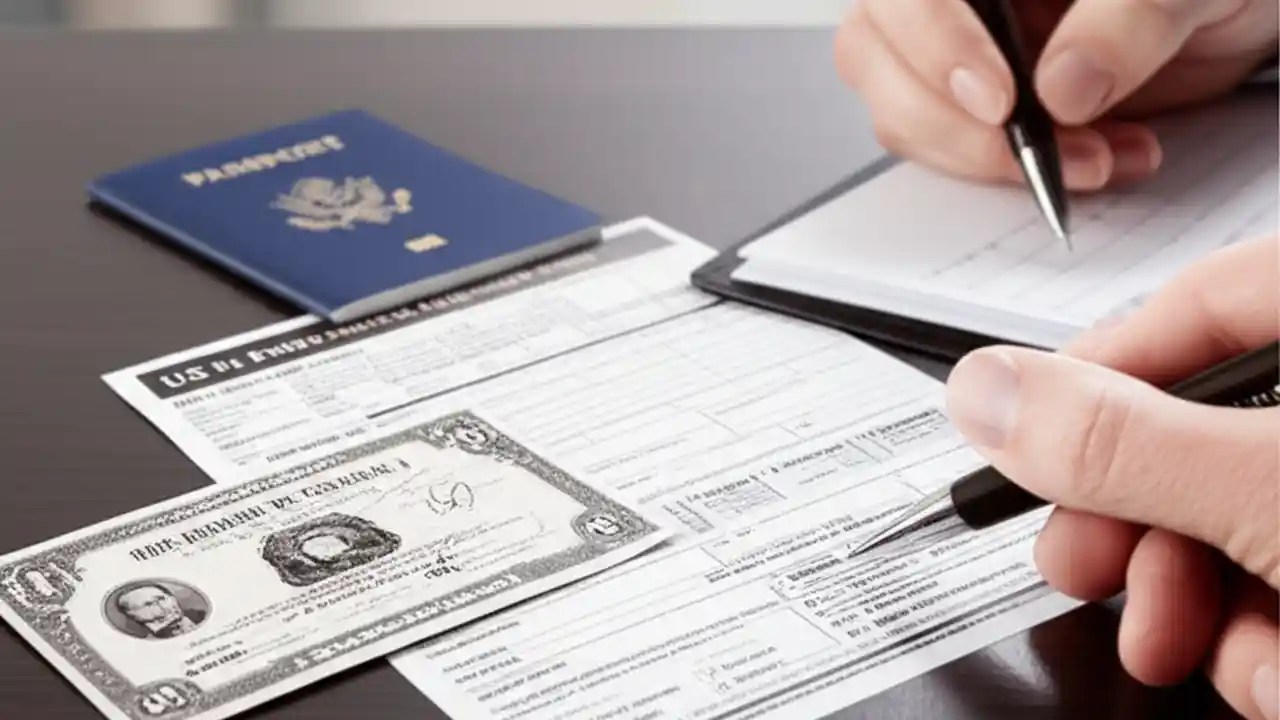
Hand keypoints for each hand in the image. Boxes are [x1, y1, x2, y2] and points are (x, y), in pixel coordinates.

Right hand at [834, 0, 1277, 189]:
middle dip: (954, 120)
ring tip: (1094, 158)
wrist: (1230, 17)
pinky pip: (944, 148)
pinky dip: (1008, 174)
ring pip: (899, 109)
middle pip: (873, 49)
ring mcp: (950, 46)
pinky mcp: (966, 103)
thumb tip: (1063, 86)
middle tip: (1045, 149)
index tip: (1000, 101)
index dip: (935, 43)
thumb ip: (1134, 16)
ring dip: (986, 157)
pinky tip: (1090, 159)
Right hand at [944, 236, 1279, 719]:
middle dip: (1134, 529)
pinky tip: (1278, 677)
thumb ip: (1118, 441)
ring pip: (1229, 523)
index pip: (1188, 307)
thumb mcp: (1267, 492)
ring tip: (1207, 657)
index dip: (1091, 380)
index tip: (1027, 449)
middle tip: (1094, 571)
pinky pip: (1276, 580)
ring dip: (1196, 610)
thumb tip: (982, 391)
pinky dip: (1264, 643)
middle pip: (1194, 432)